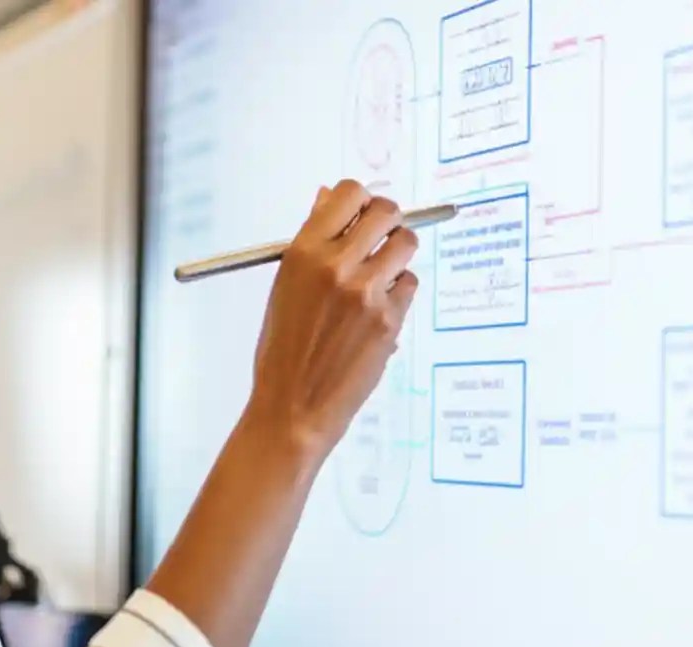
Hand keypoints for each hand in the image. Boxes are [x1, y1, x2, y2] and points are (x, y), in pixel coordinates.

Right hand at [246, 179, 419, 458]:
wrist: (292, 407)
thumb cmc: (283, 351)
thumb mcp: (285, 287)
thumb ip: (312, 243)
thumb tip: (328, 197)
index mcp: (303, 252)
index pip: (348, 193)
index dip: (361, 200)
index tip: (363, 213)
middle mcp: (335, 266)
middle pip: (386, 211)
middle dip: (388, 220)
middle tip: (381, 237)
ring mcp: (366, 293)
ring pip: (406, 244)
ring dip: (398, 254)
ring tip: (380, 276)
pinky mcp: (389, 320)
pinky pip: (409, 285)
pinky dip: (399, 293)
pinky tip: (377, 311)